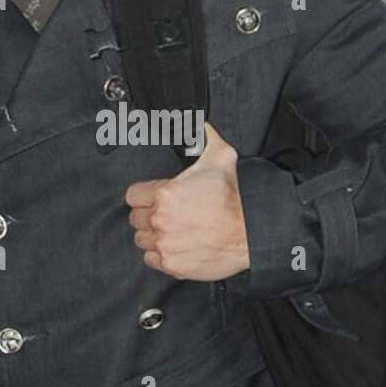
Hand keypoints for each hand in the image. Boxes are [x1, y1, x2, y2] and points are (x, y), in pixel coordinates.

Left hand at [124, 122, 249, 280]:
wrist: (252, 230)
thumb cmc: (236, 197)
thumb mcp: (220, 156)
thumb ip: (203, 136)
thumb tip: (198, 122)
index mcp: (165, 194)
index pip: (132, 195)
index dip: (144, 195)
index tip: (154, 198)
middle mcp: (160, 220)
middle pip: (136, 218)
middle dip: (149, 215)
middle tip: (168, 214)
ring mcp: (165, 244)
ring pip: (142, 239)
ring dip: (153, 235)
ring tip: (172, 230)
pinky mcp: (172, 264)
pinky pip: (152, 260)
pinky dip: (160, 255)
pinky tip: (174, 246)